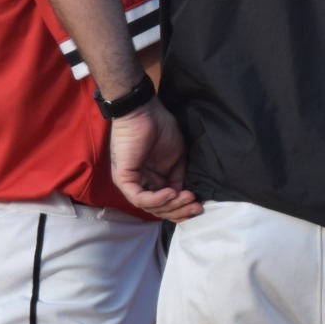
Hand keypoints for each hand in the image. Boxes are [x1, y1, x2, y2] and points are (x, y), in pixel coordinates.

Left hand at [110, 98, 199, 220]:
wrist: (145, 112)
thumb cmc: (161, 129)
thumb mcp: (177, 158)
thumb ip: (178, 178)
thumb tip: (185, 196)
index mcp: (153, 180)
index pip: (166, 204)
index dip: (182, 209)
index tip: (200, 206)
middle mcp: (142, 184)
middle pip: (159, 209)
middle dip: (179, 211)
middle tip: (197, 207)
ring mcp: (131, 183)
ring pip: (150, 207)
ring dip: (171, 205)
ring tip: (188, 197)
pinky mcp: (124, 179)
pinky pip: (139, 197)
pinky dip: (156, 199)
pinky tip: (171, 192)